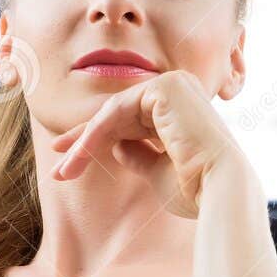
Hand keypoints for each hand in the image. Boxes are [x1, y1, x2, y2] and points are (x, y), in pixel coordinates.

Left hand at [50, 68, 246, 219]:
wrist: (220, 192)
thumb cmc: (196, 190)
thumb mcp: (157, 171)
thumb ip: (137, 154)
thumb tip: (115, 146)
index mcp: (183, 109)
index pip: (132, 120)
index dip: (98, 140)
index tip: (69, 159)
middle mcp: (180, 90)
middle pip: (118, 113)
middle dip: (84, 139)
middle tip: (57, 163)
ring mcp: (173, 84)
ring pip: (114, 113)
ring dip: (84, 142)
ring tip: (64, 170)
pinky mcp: (165, 87)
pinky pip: (117, 111)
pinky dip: (94, 134)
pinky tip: (78, 155)